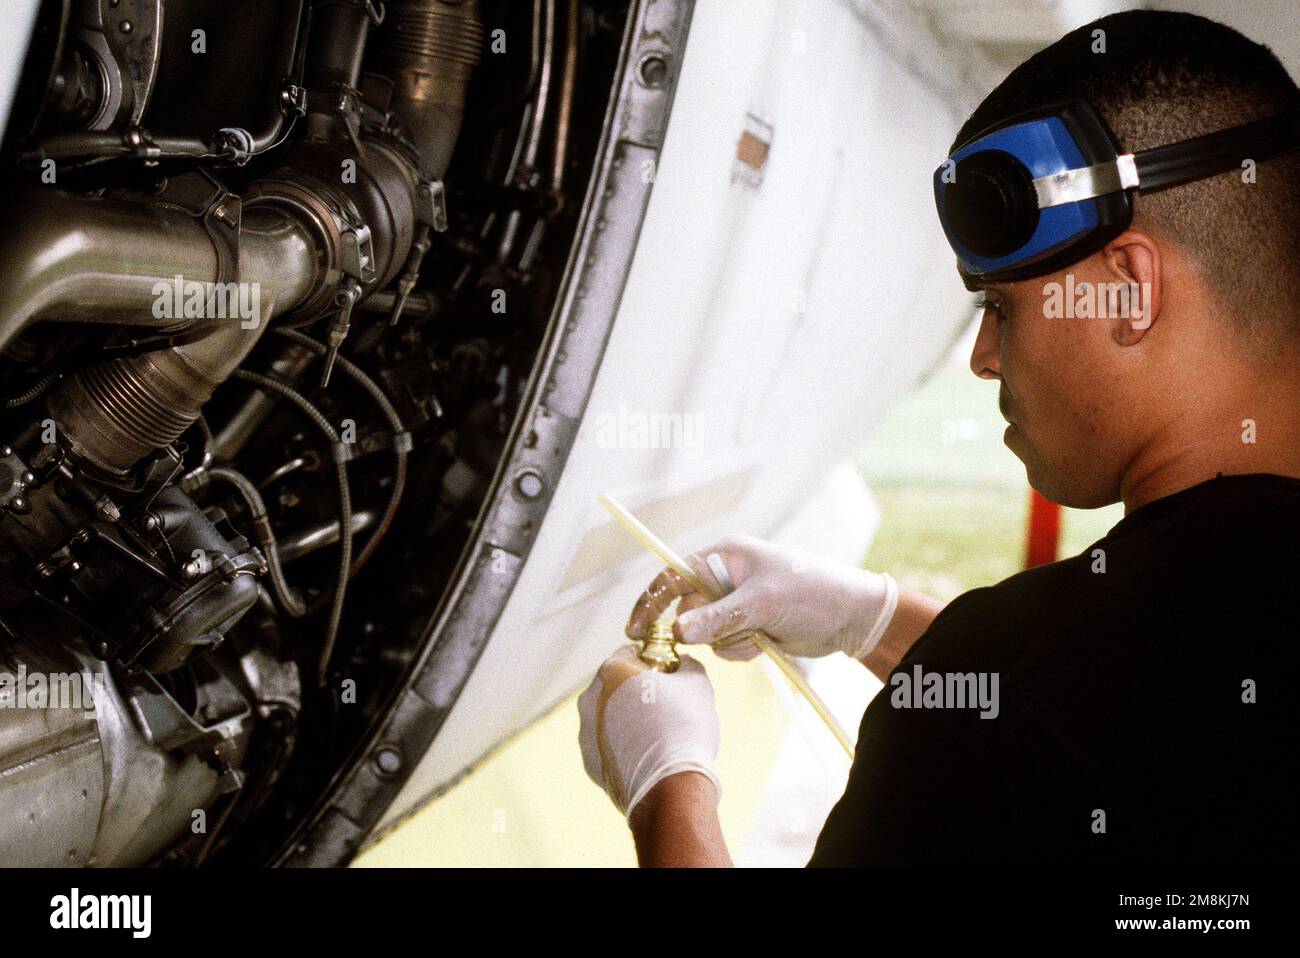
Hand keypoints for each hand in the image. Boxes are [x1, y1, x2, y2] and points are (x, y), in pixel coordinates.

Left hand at [577, 644, 720, 816]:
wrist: (672, 785)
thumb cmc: (683, 727)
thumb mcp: (697, 682)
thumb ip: (687, 664)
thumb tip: (683, 663)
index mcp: (611, 671)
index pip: (630, 653)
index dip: (652, 661)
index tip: (668, 675)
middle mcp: (590, 699)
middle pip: (615, 686)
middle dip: (636, 692)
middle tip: (665, 705)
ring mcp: (586, 733)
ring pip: (608, 718)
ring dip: (628, 721)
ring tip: (658, 735)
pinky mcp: (590, 764)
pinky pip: (607, 747)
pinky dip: (623, 748)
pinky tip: (647, 756)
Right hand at [624, 535, 897, 661]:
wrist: (851, 617)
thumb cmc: (810, 594)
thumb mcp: (763, 602)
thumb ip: (719, 617)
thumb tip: (678, 633)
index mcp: (724, 555)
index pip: (674, 575)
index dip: (651, 601)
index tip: (635, 630)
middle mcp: (725, 577)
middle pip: (689, 610)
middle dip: (707, 629)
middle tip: (737, 631)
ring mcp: (736, 603)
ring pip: (706, 634)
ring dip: (730, 641)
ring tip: (761, 633)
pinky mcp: (747, 625)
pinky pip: (725, 645)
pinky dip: (742, 649)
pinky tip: (767, 642)